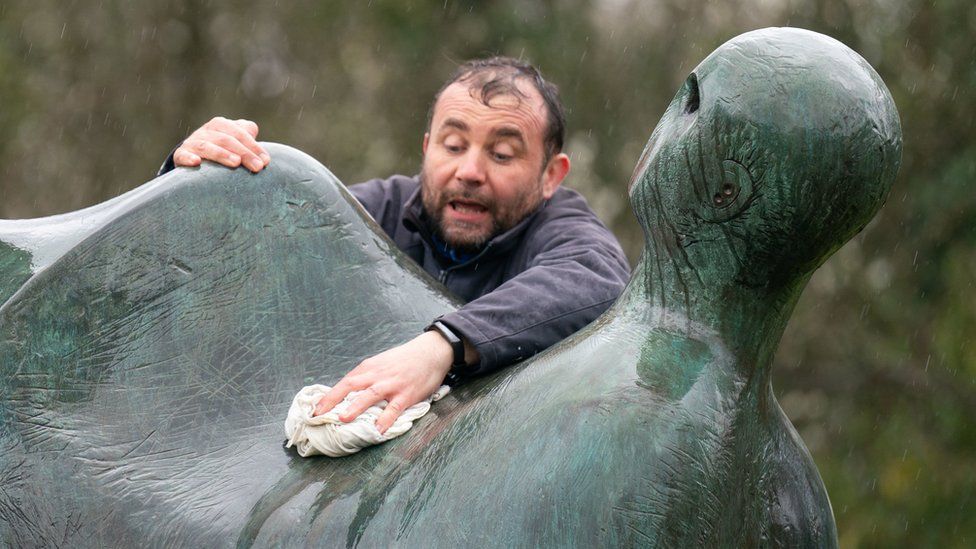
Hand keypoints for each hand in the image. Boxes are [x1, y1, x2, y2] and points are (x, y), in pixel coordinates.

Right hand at [173, 117, 270, 172]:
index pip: (240, 133)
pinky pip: (183, 155)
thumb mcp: (234, 139)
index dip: (254, 147)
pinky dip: (189, 158)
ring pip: (207, 146)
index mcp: (221, 125)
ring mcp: (193, 143)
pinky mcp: (181, 155)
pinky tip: (197, 162)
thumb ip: (246, 133)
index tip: (266, 161)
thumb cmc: (222, 148)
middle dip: (244, 153)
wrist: (193, 155)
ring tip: (236, 163)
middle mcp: (206, 131)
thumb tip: (253, 130)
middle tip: (257, 167)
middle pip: (227, 140)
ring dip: (222, 154)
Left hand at [312, 331, 454, 433]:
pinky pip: (394, 408)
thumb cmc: (404, 360)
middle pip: (350, 386)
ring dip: (355, 407)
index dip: (328, 396)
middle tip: (318, 415)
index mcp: (369, 368)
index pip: (344, 382)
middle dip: (332, 400)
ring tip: (343, 419)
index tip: (314, 410)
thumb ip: (366, 378)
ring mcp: (392, 385)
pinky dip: (385, 419)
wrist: (431, 352)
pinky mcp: (407, 394)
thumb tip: (347, 396)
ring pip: (370, 395)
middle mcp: (377, 375)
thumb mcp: (381, 364)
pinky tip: (378, 430)